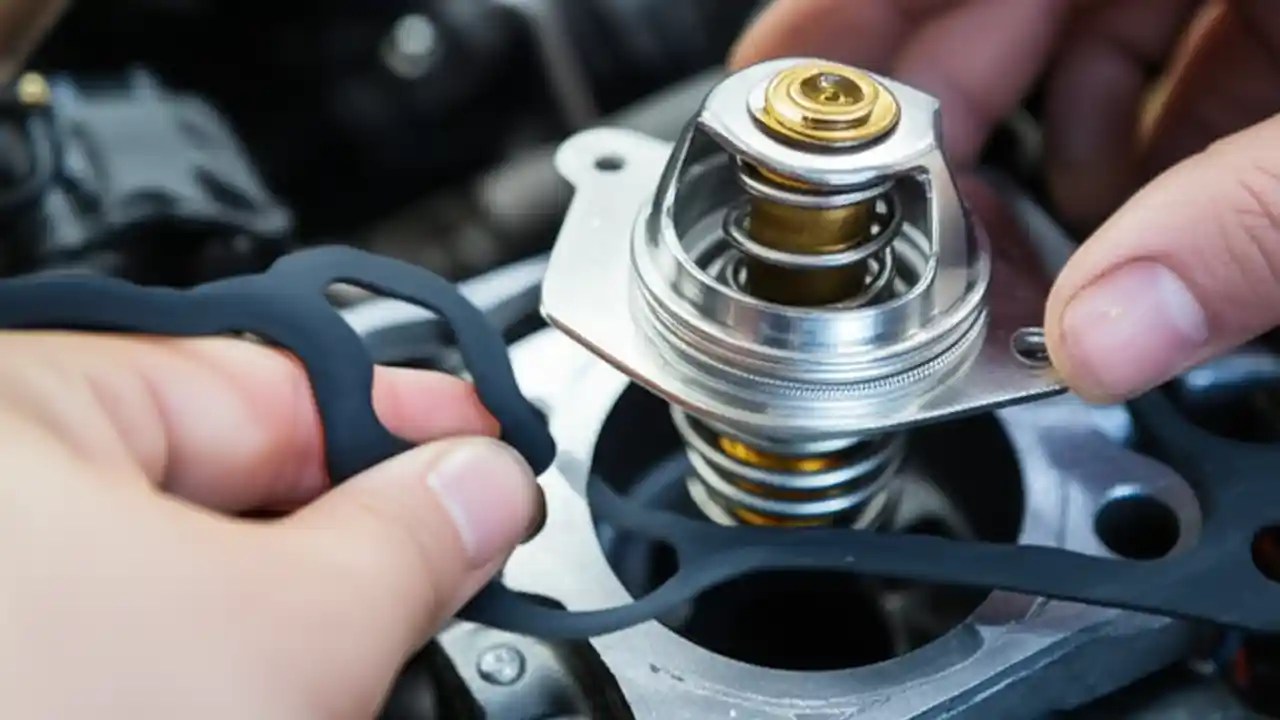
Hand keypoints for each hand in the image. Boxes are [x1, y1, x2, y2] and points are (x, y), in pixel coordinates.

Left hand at [0, 333, 540, 717]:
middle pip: (233, 488)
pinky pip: (137, 644)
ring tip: (321, 678)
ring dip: (281, 625)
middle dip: (345, 541)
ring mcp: (13, 601)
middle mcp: (2, 499)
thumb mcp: (282, 636)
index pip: (269, 383)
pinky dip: (206, 671)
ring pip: (192, 587)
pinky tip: (241, 696)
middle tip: (436, 583)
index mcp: (24, 409)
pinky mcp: (28, 669)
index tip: (485, 453)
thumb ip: (405, 540)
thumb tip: (479, 483)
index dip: (402, 421)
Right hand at [734, 0, 1279, 401]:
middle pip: (996, 3)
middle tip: (895, 211)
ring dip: (1036, 154)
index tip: (773, 92)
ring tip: (1021, 242)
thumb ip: (1231, 235)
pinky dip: (1121, 148)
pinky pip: (1156, 63)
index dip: (842, 19)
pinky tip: (1134, 219)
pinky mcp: (1274, 19)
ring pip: (1074, 43)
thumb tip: (1102, 342)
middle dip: (941, 119)